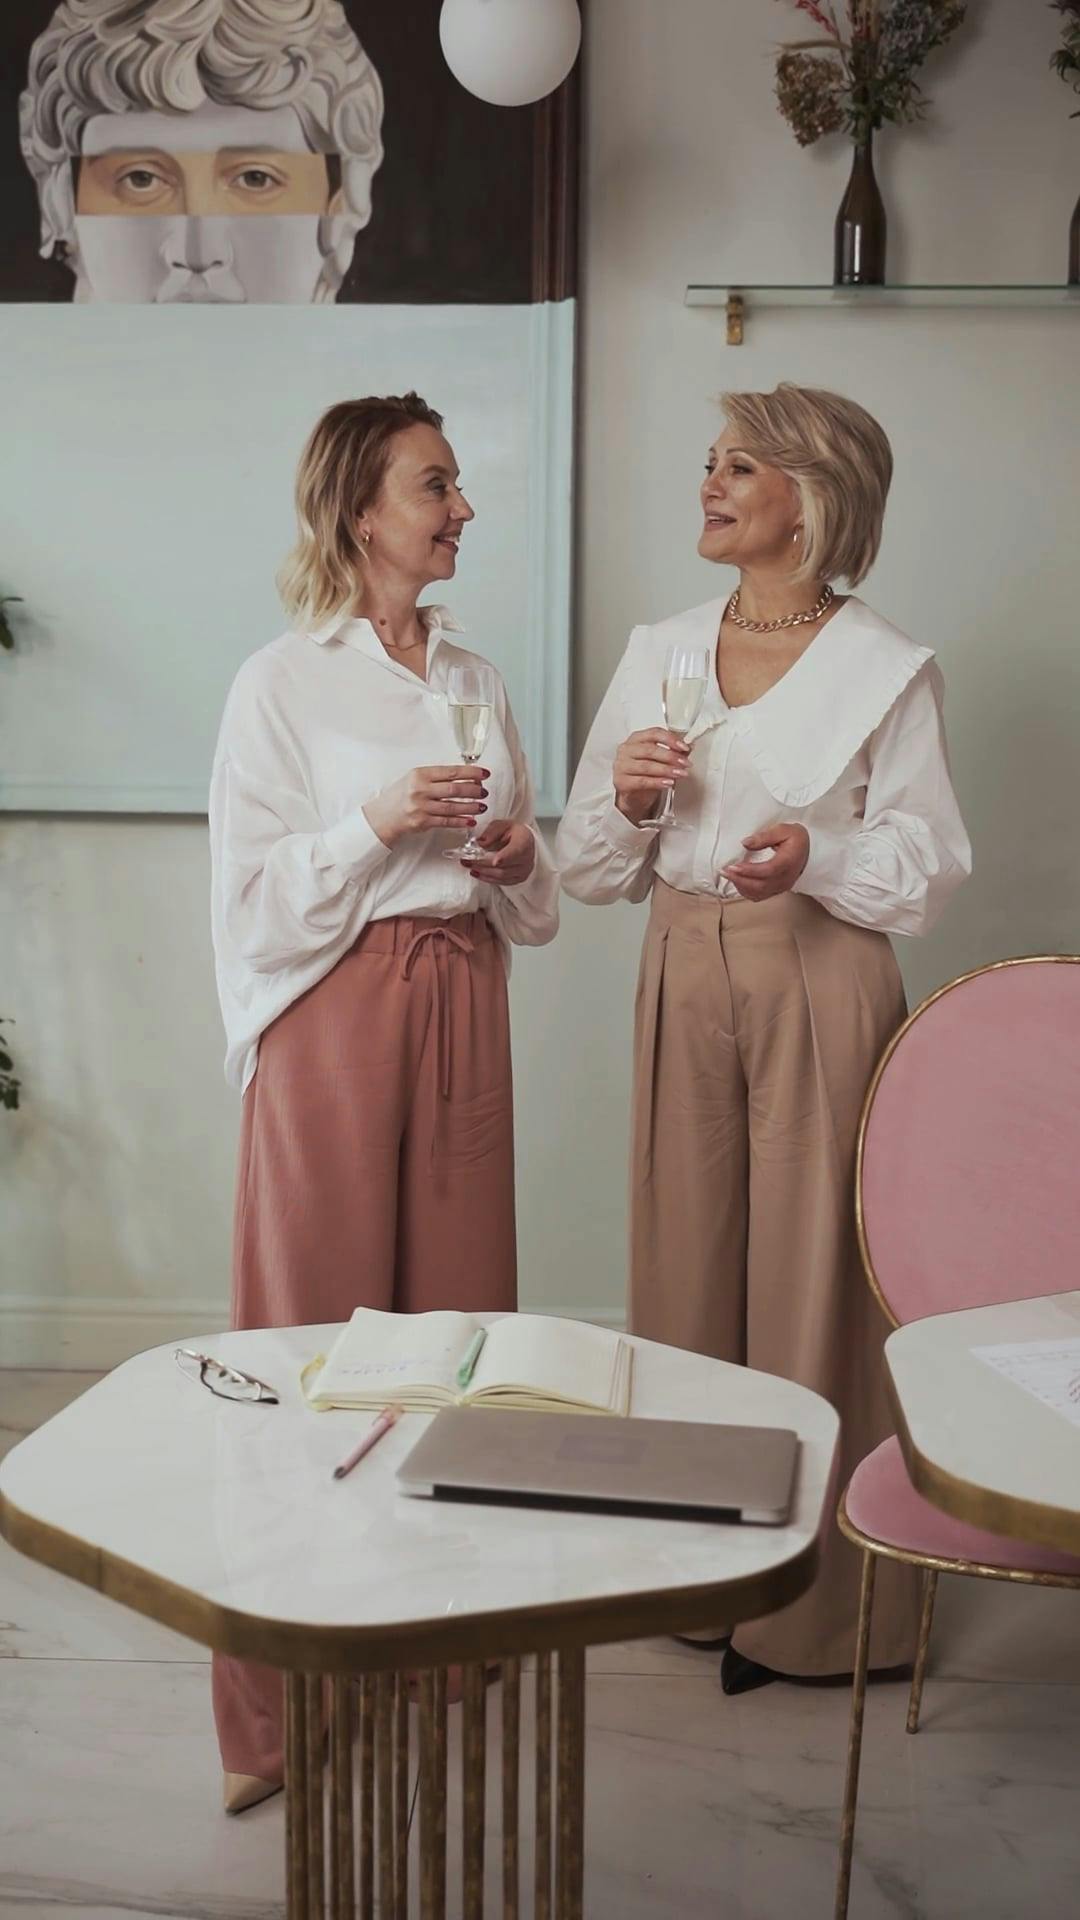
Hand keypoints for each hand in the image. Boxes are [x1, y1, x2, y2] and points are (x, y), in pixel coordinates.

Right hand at [363, 765, 488, 849]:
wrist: (382, 816)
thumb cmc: (400, 795)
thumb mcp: (414, 778)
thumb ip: (436, 777)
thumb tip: (464, 777)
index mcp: (420, 774)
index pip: (451, 772)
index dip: (471, 773)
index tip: (484, 774)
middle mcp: (420, 789)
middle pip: (454, 789)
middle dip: (474, 791)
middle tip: (484, 792)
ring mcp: (421, 807)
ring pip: (452, 807)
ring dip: (471, 807)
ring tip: (482, 806)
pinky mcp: (422, 822)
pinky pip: (446, 822)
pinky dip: (461, 821)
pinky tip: (471, 820)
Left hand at [463, 819, 536, 887]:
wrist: (523, 841)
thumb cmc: (513, 832)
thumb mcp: (501, 825)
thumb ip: (491, 833)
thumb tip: (480, 843)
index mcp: (524, 841)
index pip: (516, 851)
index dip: (505, 857)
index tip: (495, 861)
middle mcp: (527, 858)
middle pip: (504, 866)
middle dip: (483, 865)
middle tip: (469, 861)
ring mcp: (524, 870)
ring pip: (502, 876)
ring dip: (483, 873)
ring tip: (470, 867)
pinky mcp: (519, 878)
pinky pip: (502, 882)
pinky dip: (488, 878)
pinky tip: (478, 873)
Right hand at [612, 729, 690, 825]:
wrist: (633, 794)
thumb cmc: (645, 773)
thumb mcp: (660, 760)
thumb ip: (674, 752)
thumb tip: (689, 747)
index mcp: (636, 739)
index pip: (654, 733)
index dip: (670, 739)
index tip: (684, 747)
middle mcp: (626, 750)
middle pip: (650, 750)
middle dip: (671, 756)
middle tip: (684, 763)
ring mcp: (621, 766)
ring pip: (646, 766)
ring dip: (666, 770)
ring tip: (680, 773)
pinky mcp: (621, 782)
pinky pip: (642, 781)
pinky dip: (657, 782)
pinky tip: (668, 783)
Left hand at [722, 824, 809, 900]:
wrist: (810, 851)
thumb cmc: (796, 839)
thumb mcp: (783, 830)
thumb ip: (764, 837)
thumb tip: (745, 843)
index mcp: (787, 862)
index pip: (767, 870)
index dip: (748, 871)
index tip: (732, 867)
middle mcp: (785, 878)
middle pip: (760, 885)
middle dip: (739, 879)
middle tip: (724, 871)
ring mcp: (782, 886)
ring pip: (758, 893)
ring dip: (741, 886)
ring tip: (728, 875)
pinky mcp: (777, 890)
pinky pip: (759, 896)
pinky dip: (746, 891)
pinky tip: (738, 882)